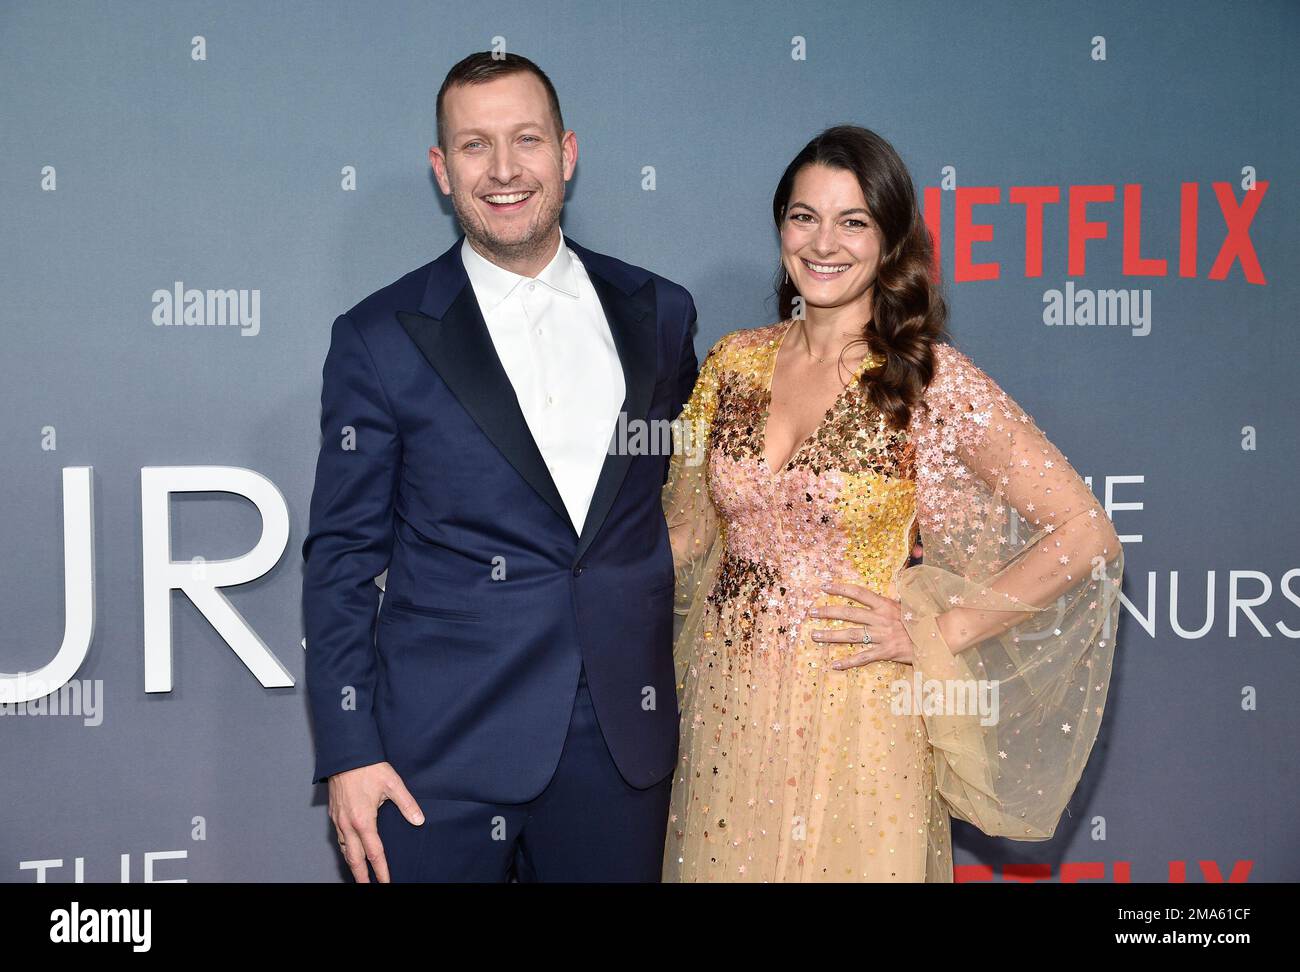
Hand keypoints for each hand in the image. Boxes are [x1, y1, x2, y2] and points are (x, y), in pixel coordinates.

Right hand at [328, 761, 423, 882]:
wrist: (345, 755)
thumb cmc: (368, 767)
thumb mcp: (393, 783)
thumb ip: (407, 803)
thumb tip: (418, 820)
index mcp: (364, 820)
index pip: (374, 853)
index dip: (381, 870)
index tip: (386, 882)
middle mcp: (348, 824)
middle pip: (354, 859)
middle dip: (361, 876)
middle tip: (368, 887)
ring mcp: (338, 820)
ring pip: (345, 849)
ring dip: (352, 863)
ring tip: (360, 874)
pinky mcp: (334, 814)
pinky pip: (339, 838)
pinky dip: (345, 849)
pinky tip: (351, 850)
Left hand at [810, 581, 915, 669]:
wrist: (940, 636)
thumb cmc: (923, 620)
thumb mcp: (906, 605)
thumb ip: (890, 602)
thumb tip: (878, 597)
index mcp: (885, 604)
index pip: (858, 593)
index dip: (840, 588)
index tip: (824, 585)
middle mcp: (881, 618)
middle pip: (849, 613)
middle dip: (828, 611)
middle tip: (811, 612)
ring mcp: (882, 636)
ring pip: (852, 635)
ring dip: (831, 635)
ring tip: (815, 635)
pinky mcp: (886, 652)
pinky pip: (864, 657)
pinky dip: (849, 662)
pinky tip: (835, 664)